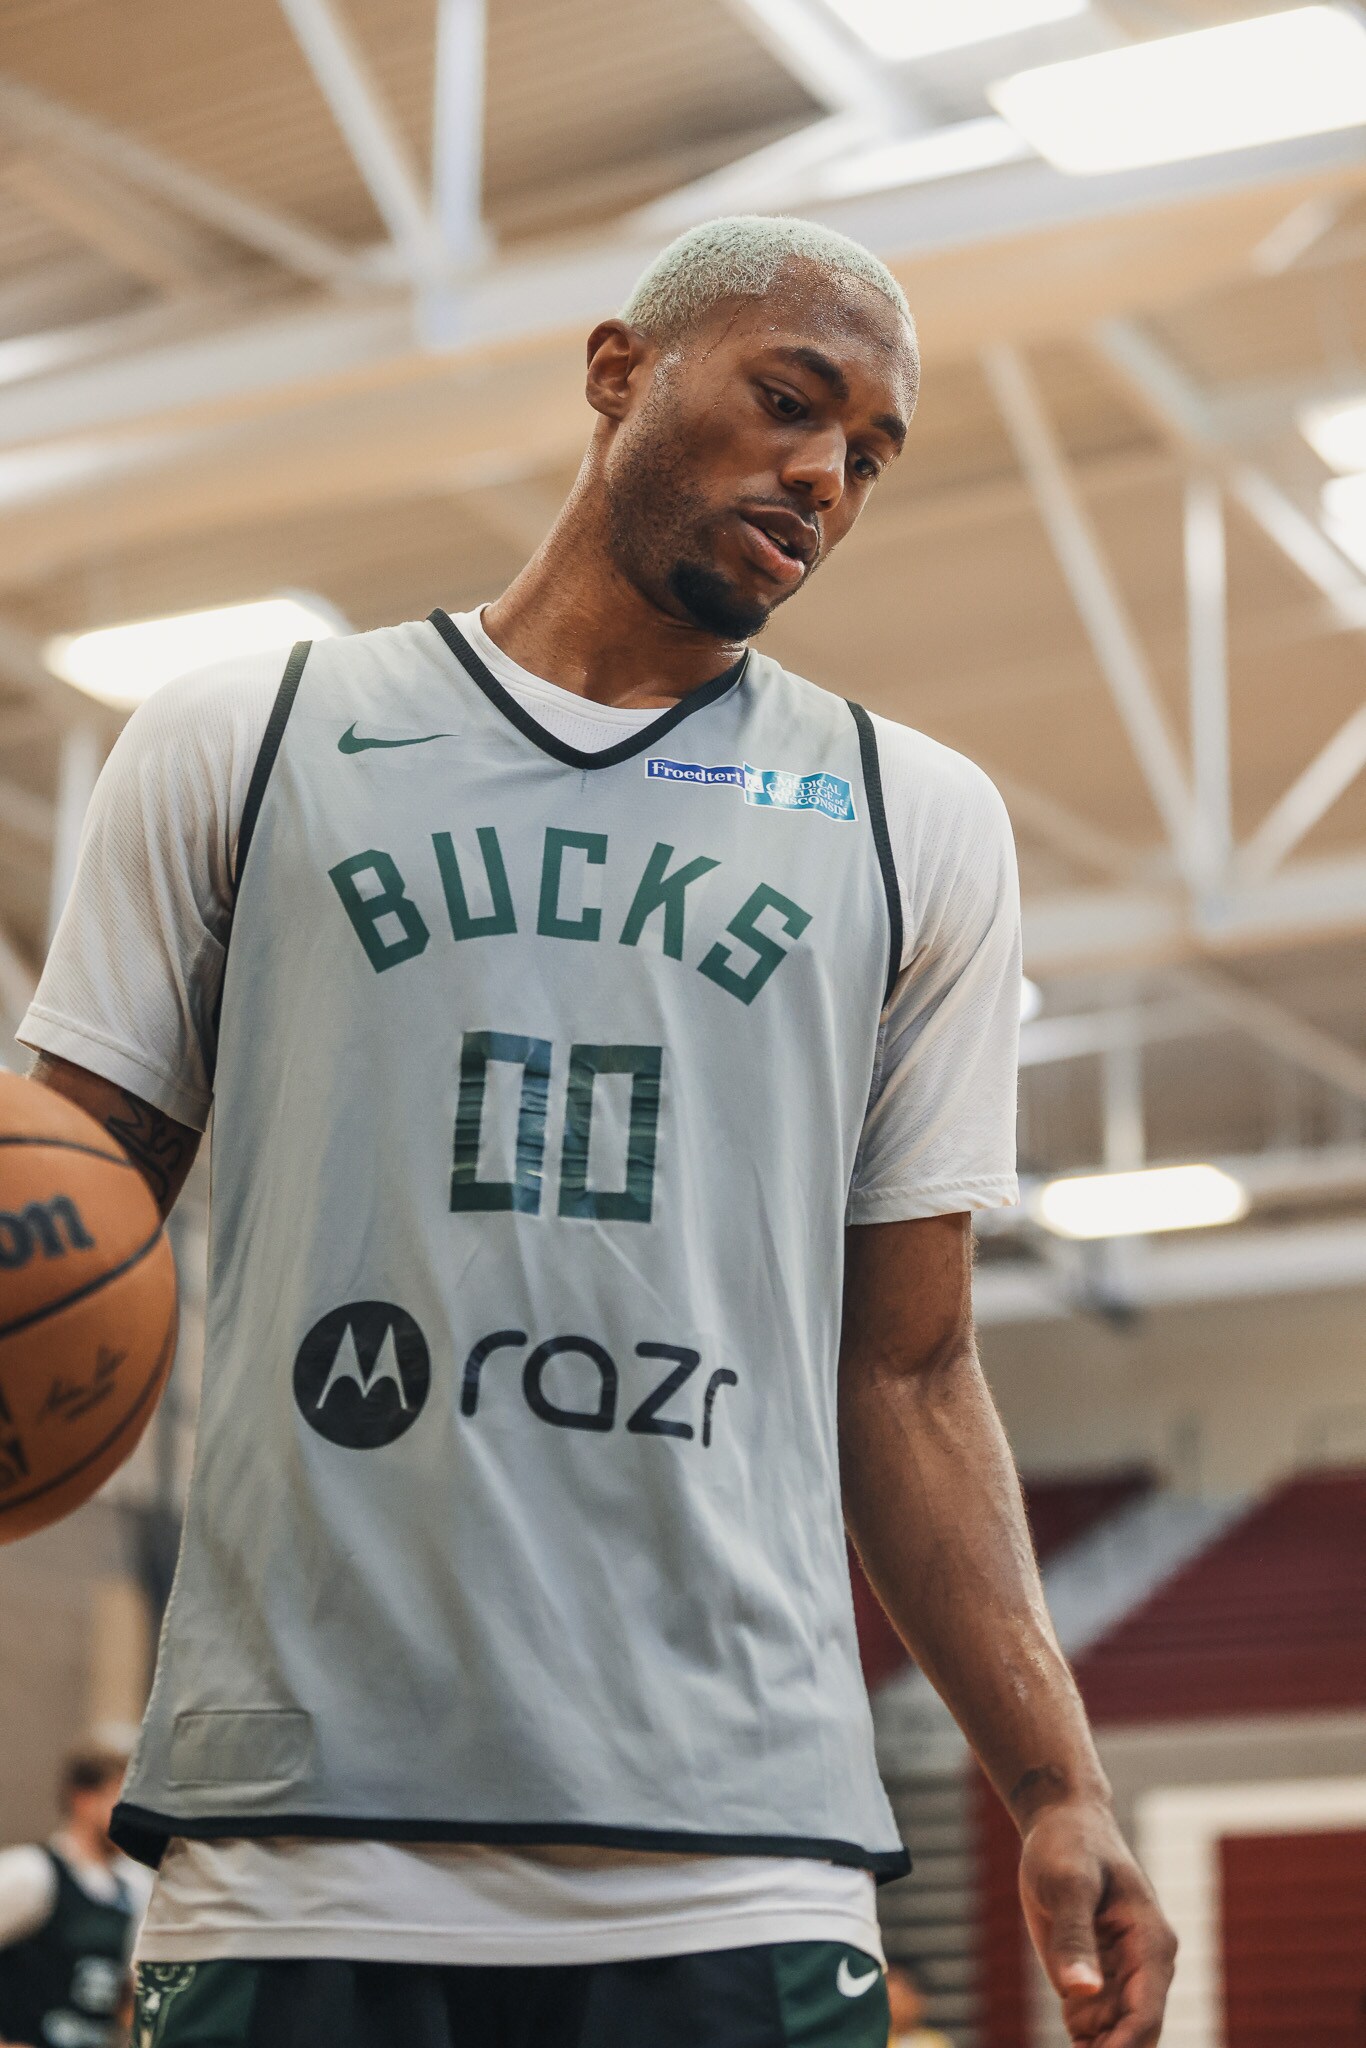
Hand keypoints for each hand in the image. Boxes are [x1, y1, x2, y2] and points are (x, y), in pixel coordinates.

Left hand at [1018, 1796, 1176, 2046]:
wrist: (1062, 1823)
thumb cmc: (1069, 1844)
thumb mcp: (1067, 1882)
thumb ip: (1074, 1935)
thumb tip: (1080, 1991)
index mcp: (1151, 1944)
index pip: (1144, 2016)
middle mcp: (1145, 1967)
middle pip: (1136, 2035)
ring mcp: (1122, 1975)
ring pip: (1116, 2037)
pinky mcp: (1096, 1978)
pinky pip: (1096, 2027)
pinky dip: (1083, 2044)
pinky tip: (1066, 2043)